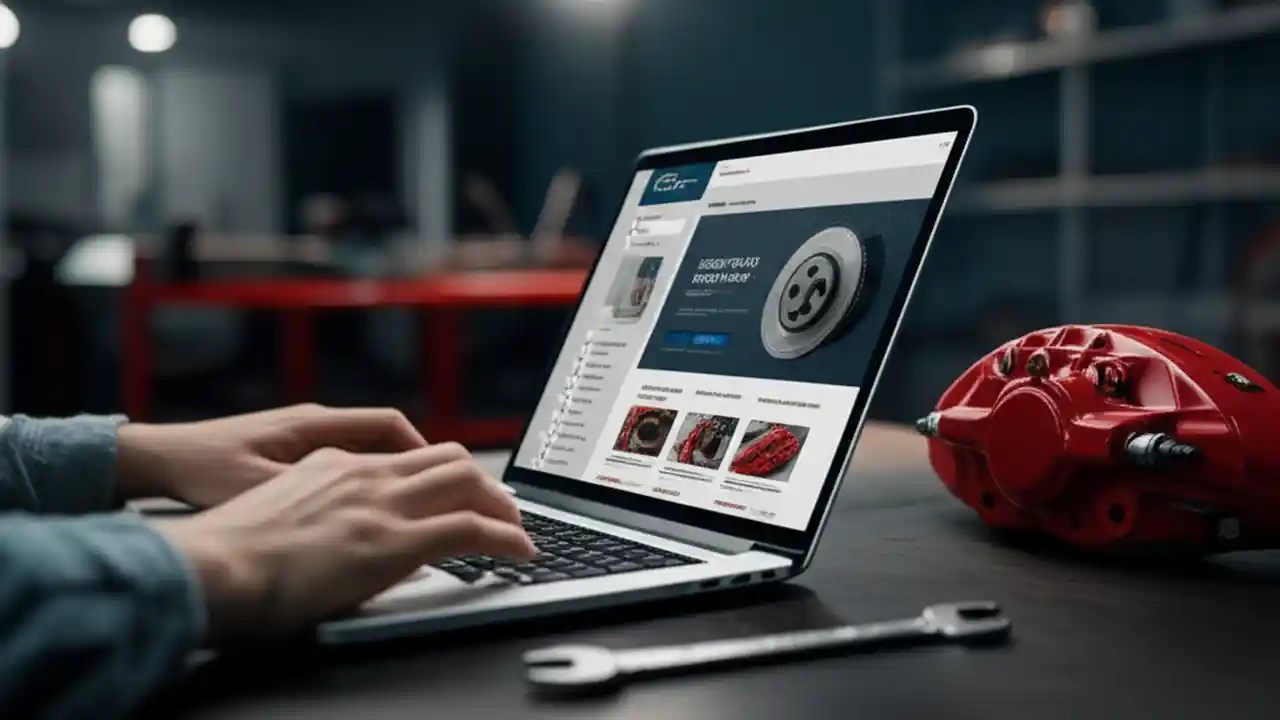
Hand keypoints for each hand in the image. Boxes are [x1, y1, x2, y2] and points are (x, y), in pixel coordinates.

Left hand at [117, 404, 426, 507]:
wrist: (156, 458)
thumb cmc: (203, 470)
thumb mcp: (262, 488)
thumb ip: (315, 495)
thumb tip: (366, 509)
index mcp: (315, 424)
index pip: (389, 425)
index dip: (422, 450)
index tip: (444, 477)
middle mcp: (312, 423)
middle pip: (383, 436)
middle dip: (414, 463)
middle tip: (437, 494)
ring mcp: (298, 436)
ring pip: (361, 450)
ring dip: (386, 474)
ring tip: (404, 507)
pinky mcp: (284, 452)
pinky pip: (339, 461)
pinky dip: (358, 481)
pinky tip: (357, 511)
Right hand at [154, 443, 535, 642]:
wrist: (209, 567)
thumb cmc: (225, 555)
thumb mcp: (273, 512)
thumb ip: (312, 509)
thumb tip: (337, 535)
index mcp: (333, 463)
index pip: (405, 455)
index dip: (441, 472)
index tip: (457, 491)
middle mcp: (365, 473)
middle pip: (448, 458)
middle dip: (482, 483)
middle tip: (501, 509)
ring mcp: (382, 503)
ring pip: (467, 482)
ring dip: (501, 505)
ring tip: (517, 529)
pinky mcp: (395, 541)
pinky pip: (471, 528)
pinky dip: (506, 536)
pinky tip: (520, 551)